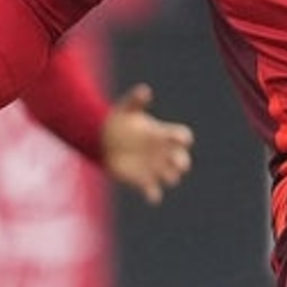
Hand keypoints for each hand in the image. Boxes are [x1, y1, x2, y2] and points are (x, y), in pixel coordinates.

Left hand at [99, 83, 193, 204]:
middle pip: (180, 159)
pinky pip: (152, 191)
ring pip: (170, 176)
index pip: (180, 136)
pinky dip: (153, 195)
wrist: (103, 140)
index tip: (183, 139)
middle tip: (179, 164)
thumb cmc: (119, 121)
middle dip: (182, 162)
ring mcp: (154, 167)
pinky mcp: (142, 180)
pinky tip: (152, 196)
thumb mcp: (126, 109)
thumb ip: (136, 100)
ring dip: (171, 177)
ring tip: (168, 178)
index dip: (182, 138)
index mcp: (162, 134)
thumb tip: (144, 91)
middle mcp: (162, 152)